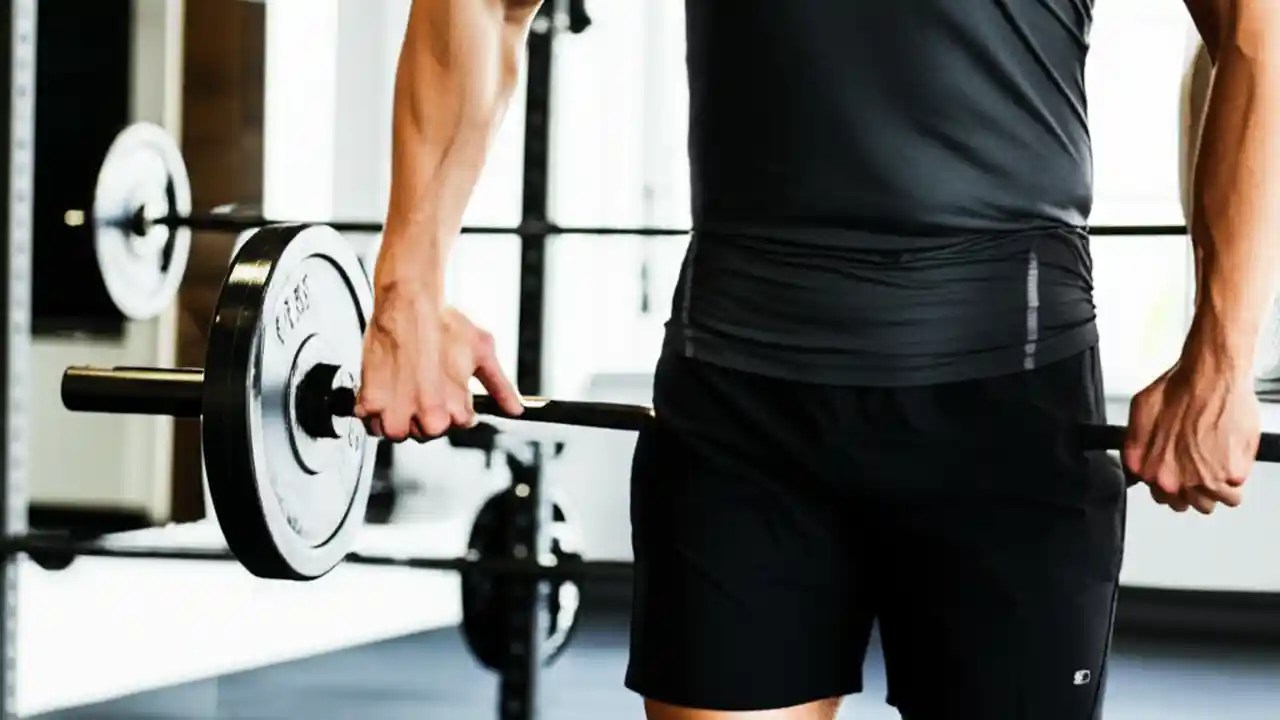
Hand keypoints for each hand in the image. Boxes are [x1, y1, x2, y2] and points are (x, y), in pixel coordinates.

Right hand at [354, 287, 523, 441]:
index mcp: (455, 412)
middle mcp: (427, 419)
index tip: (446, 388)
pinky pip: (371, 423)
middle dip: (426, 412)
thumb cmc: (445, 323)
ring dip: (399, 415)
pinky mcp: (370, 404)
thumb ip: (501, 387)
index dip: (454, 404)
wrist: (409, 303)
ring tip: (403, 387)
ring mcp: (396, 415)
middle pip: (427, 433)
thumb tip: (516, 409)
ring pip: (397, 433)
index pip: (459, 425)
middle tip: (423, 384)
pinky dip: (374, 411)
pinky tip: (385, 388)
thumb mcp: (483, 353)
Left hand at [1122, 355, 1258, 513]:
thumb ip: (1136, 445)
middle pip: (1190, 504)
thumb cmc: (1180, 388)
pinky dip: (1237, 474)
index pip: (1163, 498)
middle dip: (1197, 488)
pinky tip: (1231, 456)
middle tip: (1203, 466)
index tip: (1183, 476)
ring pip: (1216, 501)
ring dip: (1219, 486)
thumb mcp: (1140, 414)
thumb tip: (1136, 463)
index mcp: (1151, 468)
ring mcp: (1204, 478)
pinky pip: (1236, 487)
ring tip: (1219, 462)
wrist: (1211, 375)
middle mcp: (1175, 479)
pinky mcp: (1232, 472)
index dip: (1175, 485)